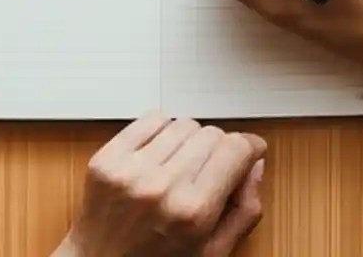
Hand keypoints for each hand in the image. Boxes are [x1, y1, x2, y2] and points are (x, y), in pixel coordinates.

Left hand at [56, 113, 265, 256]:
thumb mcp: (213, 252)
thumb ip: (244, 211)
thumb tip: (255, 164)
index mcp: (194, 213)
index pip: (235, 150)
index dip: (250, 147)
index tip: (251, 150)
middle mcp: (162, 187)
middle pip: (211, 134)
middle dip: (220, 148)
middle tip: (212, 168)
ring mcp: (130, 170)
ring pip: (182, 124)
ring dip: (190, 139)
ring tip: (183, 164)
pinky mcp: (107, 159)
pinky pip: (148, 120)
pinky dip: (161, 129)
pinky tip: (161, 152)